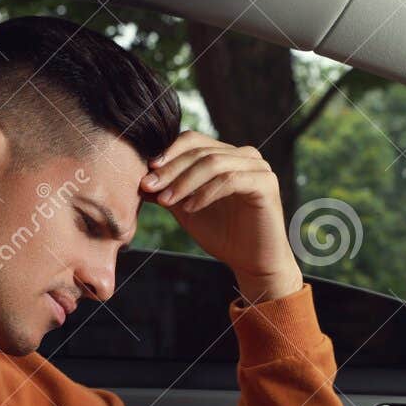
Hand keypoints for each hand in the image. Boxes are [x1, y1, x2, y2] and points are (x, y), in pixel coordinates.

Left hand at [141, 131, 302, 302]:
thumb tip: (139, 181)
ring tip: (166, 200)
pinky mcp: (266, 183)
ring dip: (184, 182)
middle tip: (149, 186)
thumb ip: (169, 191)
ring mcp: (257, 167)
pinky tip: (190, 207)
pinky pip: (230, 180)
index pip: (193, 141)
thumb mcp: (187, 209)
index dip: (168, 154)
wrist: (252, 263)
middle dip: (171, 169)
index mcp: (226, 155)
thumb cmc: (222, 235)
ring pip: (213, 163)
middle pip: (200, 150)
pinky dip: (206, 193)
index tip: (146, 174)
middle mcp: (244, 156)